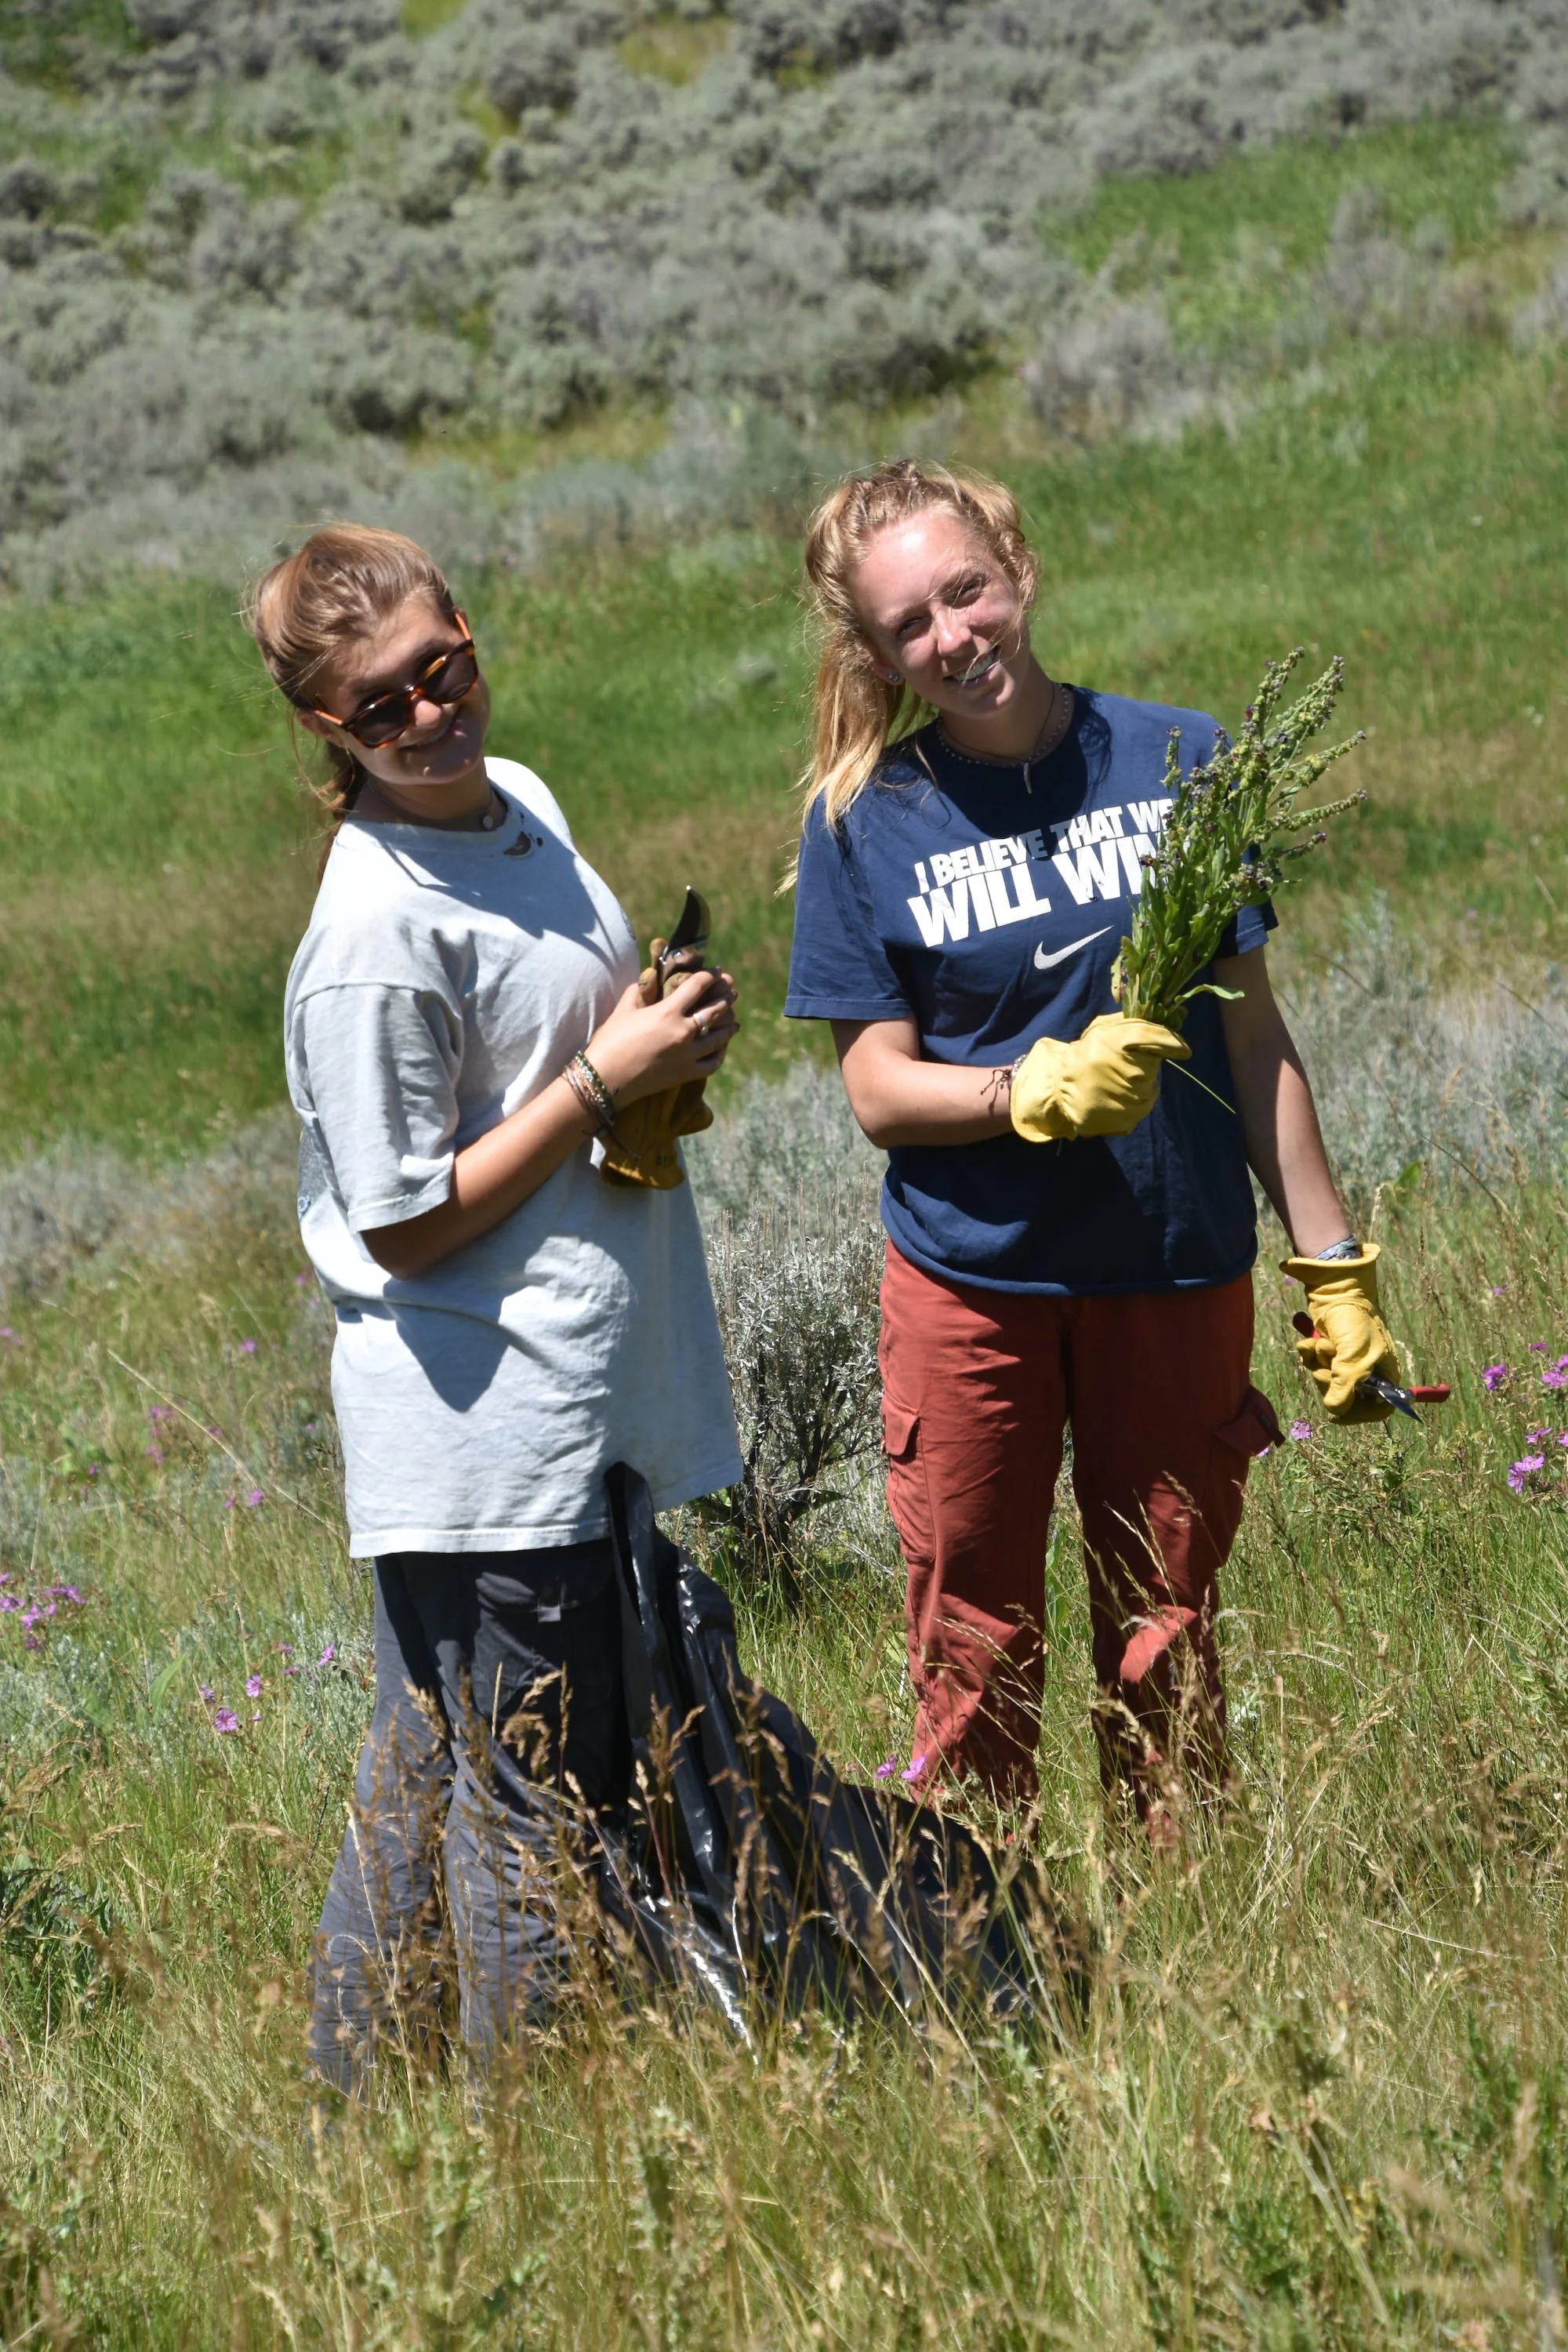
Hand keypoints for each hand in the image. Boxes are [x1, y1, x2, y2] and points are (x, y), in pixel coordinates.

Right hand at [585, 967, 737, 1107]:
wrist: (605, 1079)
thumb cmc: (610, 1042)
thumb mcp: (623, 1010)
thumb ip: (638, 991)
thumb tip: (647, 978)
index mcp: (668, 1012)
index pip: (697, 986)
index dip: (709, 976)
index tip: (716, 972)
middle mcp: (683, 1032)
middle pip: (714, 1010)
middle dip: (725, 997)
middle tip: (732, 990)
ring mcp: (688, 1055)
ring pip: (719, 1037)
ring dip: (728, 1026)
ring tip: (734, 1021)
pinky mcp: (686, 1074)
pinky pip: (712, 1063)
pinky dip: (719, 1054)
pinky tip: (722, 1048)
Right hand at [1010, 1013, 1189, 1142]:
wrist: (1060, 1092)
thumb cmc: (1084, 1055)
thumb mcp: (1102, 1029)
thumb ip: (1133, 1019)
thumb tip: (1174, 1014)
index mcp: (1114, 1043)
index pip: (1153, 1036)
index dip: (1171, 1041)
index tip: (1183, 1049)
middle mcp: (1126, 1070)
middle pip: (1154, 1061)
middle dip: (1147, 1059)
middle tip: (1126, 1061)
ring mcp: (1130, 1097)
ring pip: (1151, 1081)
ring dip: (1142, 1077)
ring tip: (1118, 1077)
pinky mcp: (1131, 1116)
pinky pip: (1147, 1099)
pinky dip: (1139, 1094)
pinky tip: (1119, 1092)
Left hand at [1281, 1244, 1400, 1423]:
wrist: (1334, 1290)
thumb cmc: (1353, 1321)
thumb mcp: (1353, 1356)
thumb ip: (1346, 1386)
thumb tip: (1336, 1411)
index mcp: (1384, 1374)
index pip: (1377, 1409)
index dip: (1358, 1415)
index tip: (1337, 1414)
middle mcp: (1367, 1371)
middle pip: (1344, 1398)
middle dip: (1330, 1379)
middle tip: (1328, 1361)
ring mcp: (1345, 1361)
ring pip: (1325, 1380)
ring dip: (1318, 1362)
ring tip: (1322, 1342)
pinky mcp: (1327, 1351)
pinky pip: (1313, 1364)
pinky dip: (1309, 1352)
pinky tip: (1309, 1340)